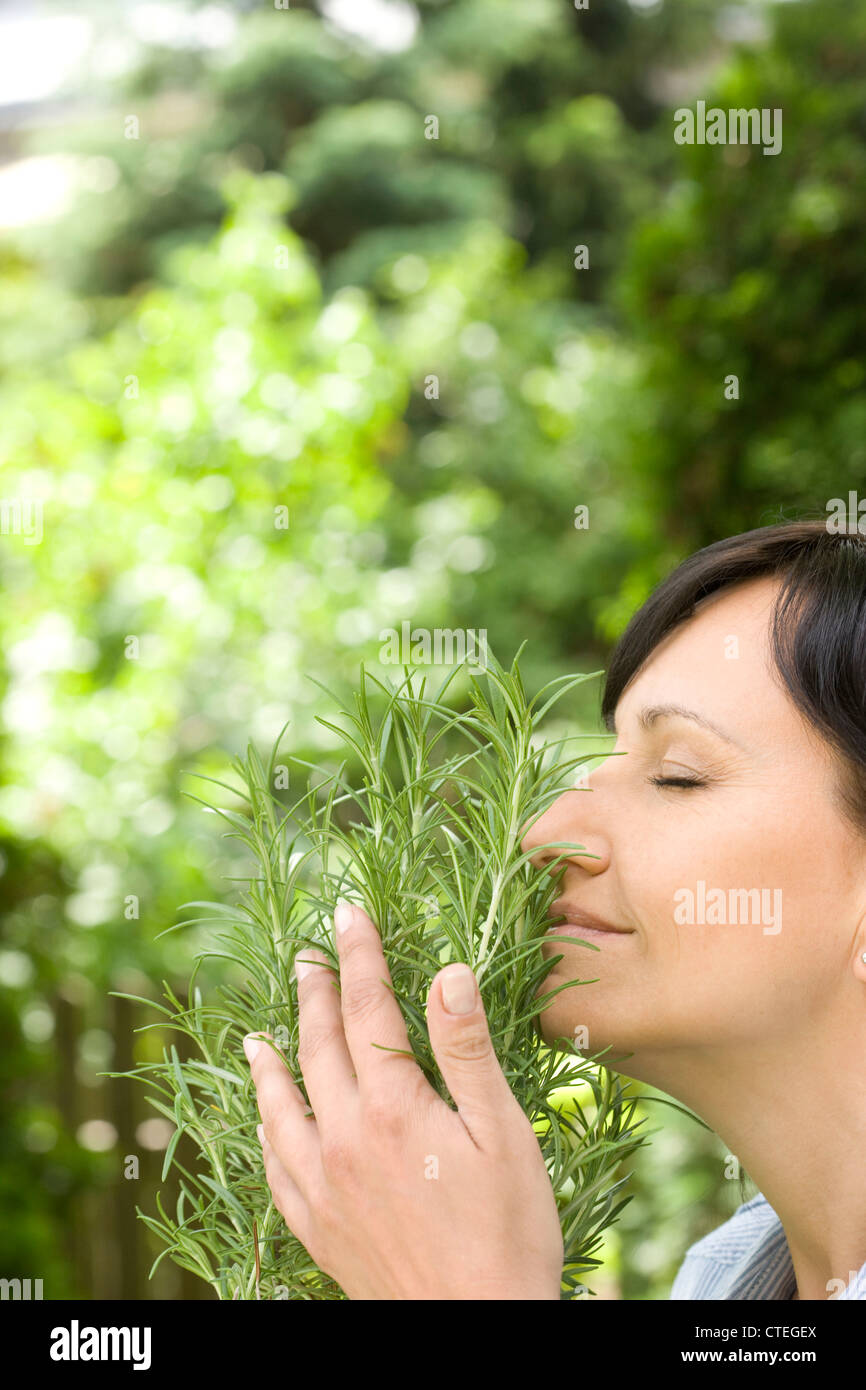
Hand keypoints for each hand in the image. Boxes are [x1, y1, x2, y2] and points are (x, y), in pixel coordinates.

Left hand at [244, 900, 563, 1299]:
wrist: (477, 1331)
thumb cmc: (506, 1231)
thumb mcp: (502, 1132)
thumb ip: (466, 1050)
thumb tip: (448, 972)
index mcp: (392, 1107)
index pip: (367, 1009)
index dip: (358, 956)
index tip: (347, 914)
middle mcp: (343, 1138)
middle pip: (318, 1047)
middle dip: (314, 994)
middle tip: (306, 956)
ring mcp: (323, 1186)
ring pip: (280, 1107)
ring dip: (271, 1063)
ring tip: (258, 1035)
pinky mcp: (317, 1228)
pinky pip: (274, 1170)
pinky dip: (264, 1135)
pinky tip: (262, 1126)